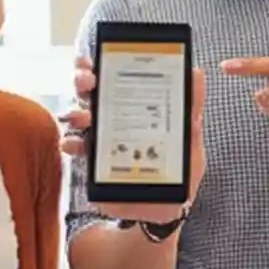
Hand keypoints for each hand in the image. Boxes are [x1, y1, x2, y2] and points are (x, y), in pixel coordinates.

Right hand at [60, 56, 206, 224]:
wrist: (167, 210)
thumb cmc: (180, 170)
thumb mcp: (191, 138)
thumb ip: (191, 108)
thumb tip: (197, 73)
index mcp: (136, 106)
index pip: (114, 77)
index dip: (99, 64)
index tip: (95, 58)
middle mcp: (113, 118)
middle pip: (90, 91)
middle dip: (84, 80)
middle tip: (89, 80)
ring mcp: (100, 140)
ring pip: (78, 116)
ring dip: (76, 112)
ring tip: (84, 117)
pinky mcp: (93, 164)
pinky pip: (75, 149)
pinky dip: (71, 144)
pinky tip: (75, 144)